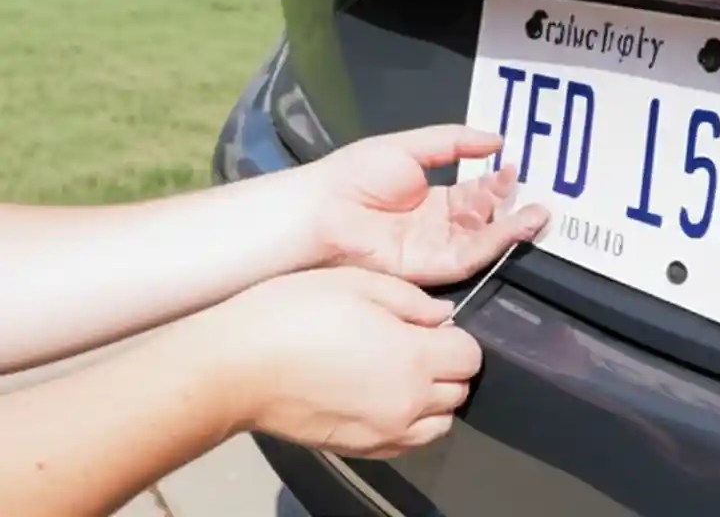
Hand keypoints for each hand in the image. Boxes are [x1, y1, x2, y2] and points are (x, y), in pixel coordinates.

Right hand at [181, 268, 480, 457]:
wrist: (234, 369)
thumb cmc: (289, 317)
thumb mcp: (356, 283)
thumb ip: (411, 300)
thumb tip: (443, 316)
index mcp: (413, 360)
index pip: (471, 356)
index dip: (456, 337)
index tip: (430, 326)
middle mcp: (407, 404)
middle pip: (459, 391)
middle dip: (447, 366)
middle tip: (412, 343)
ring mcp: (384, 433)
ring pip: (439, 423)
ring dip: (432, 399)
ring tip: (397, 372)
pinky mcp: (360, 449)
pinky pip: (407, 441)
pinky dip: (408, 422)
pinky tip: (378, 395)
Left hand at [304, 125, 550, 285]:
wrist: (323, 210)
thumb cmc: (356, 175)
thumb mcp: (411, 147)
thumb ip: (454, 142)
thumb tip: (497, 139)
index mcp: (430, 198)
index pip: (475, 193)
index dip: (496, 181)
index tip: (515, 166)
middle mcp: (437, 226)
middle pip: (485, 218)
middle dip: (511, 206)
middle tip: (540, 193)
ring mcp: (436, 249)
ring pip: (485, 239)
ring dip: (513, 227)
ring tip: (540, 212)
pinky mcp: (433, 268)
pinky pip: (472, 256)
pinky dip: (497, 242)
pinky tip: (517, 225)